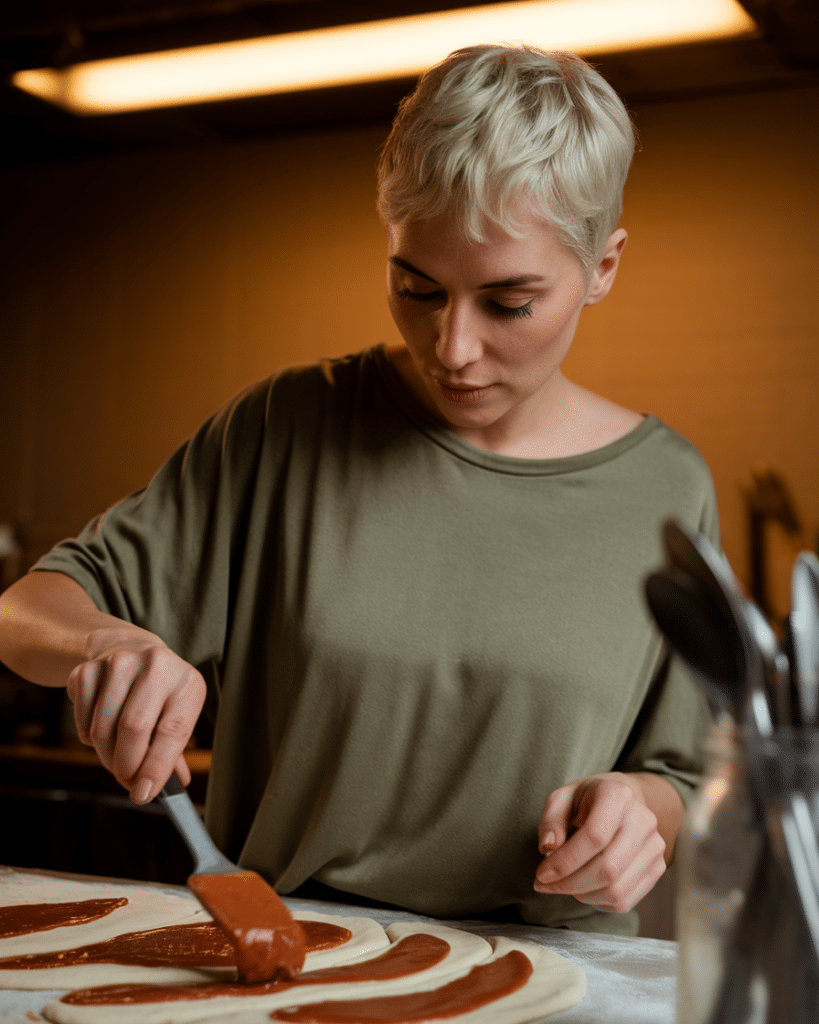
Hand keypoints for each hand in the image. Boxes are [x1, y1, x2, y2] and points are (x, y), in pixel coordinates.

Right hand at [67, 630, 205, 804]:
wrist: (129, 647)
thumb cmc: (160, 689)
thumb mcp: (179, 711)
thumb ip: (175, 750)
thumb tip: (172, 787)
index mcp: (187, 681)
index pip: (173, 731)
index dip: (157, 767)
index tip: (144, 793)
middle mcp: (156, 666)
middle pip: (134, 729)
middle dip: (127, 766)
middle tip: (128, 781)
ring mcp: (119, 663)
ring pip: (103, 730)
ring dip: (107, 757)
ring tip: (117, 755)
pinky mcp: (88, 669)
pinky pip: (83, 723)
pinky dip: (89, 739)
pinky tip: (103, 727)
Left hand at [533, 773, 668, 913]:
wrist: (622, 802)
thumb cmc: (587, 801)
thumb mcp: (562, 799)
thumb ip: (551, 821)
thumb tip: (549, 848)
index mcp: (618, 796)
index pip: (595, 836)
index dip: (565, 861)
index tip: (541, 874)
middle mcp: (643, 821)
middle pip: (608, 868)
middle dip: (570, 884)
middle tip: (546, 885)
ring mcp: (654, 846)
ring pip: (617, 890)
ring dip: (582, 896)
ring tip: (563, 885)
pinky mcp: (657, 868)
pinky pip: (625, 900)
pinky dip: (597, 902)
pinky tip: (583, 889)